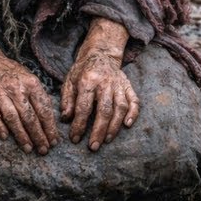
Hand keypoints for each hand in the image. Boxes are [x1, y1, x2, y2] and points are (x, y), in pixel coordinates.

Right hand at [0, 53, 59, 153]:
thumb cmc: (11, 74)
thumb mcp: (29, 79)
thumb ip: (39, 97)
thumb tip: (51, 119)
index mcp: (31, 83)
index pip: (43, 109)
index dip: (49, 127)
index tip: (54, 141)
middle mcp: (17, 88)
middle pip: (29, 116)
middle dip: (38, 135)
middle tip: (43, 149)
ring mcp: (0, 93)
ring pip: (13, 118)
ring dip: (21, 135)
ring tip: (28, 148)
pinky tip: (5, 137)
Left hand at [61, 18, 138, 150]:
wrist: (101, 53)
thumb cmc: (83, 70)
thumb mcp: (69, 80)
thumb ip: (67, 99)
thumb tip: (66, 118)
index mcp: (88, 81)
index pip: (83, 107)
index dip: (79, 124)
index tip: (75, 139)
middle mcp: (105, 83)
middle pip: (104, 110)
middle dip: (99, 130)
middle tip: (93, 146)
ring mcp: (119, 84)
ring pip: (120, 107)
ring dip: (114, 126)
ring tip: (107, 140)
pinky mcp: (128, 85)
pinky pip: (134, 100)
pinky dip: (133, 113)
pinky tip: (127, 125)